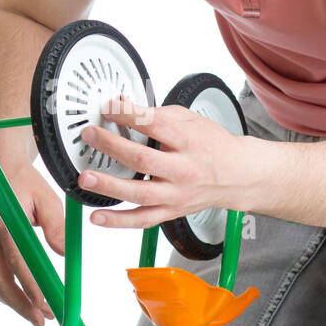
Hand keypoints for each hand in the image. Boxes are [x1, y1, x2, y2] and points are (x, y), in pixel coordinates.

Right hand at [0, 162, 64, 325]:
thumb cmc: (25, 182)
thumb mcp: (47, 199)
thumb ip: (55, 227)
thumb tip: (63, 254)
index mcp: (3, 222)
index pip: (16, 262)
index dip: (30, 287)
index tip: (45, 304)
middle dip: (20, 305)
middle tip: (42, 320)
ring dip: (12, 303)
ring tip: (35, 316)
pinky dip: (3, 292)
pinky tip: (20, 301)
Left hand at [78, 95, 250, 229]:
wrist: (239, 175)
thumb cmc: (213, 146)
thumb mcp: (191, 120)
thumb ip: (156, 114)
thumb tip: (123, 104)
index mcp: (188, 141)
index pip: (154, 124)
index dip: (128, 114)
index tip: (108, 107)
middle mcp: (183, 170)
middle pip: (143, 159)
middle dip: (112, 146)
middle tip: (90, 135)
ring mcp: (177, 194)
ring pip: (140, 193)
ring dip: (109, 186)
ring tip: (85, 178)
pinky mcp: (172, 212)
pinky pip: (142, 220)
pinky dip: (118, 221)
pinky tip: (97, 217)